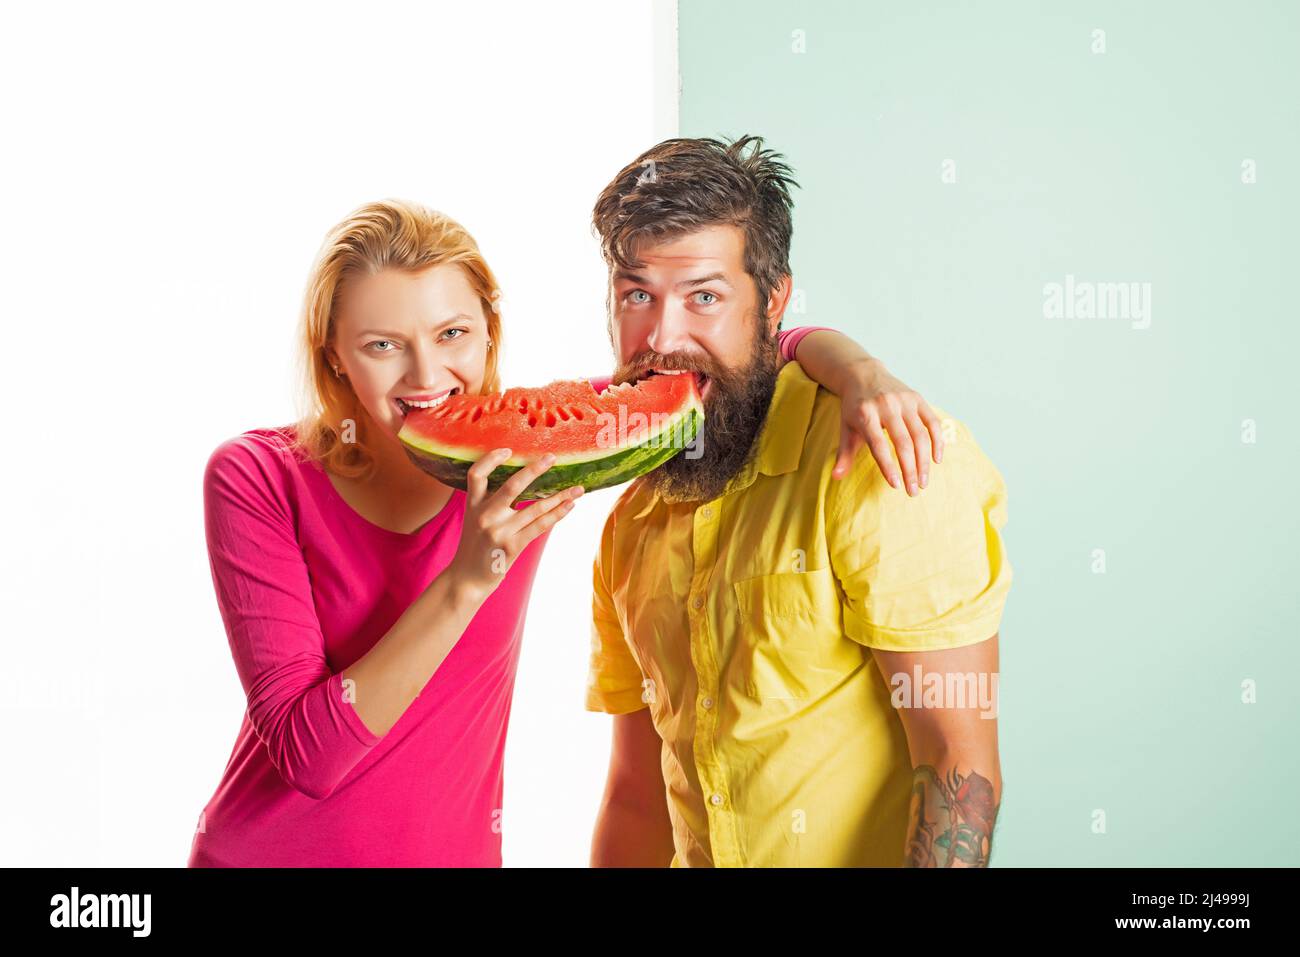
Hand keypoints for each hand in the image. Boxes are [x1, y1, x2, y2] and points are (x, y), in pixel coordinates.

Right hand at [445, 449, 582, 597]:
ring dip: (560, 497)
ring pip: (535, 508)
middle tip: (552, 458)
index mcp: (473, 505)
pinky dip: (557, 514)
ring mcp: (498, 531)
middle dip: (535, 469)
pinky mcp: (511, 546)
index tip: (508, 450)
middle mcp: (484, 515)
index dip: (491, 459)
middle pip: (512, 485)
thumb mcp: (474, 520)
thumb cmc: (476, 547)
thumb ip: (490, 503)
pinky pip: (540, 526)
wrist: (467, 579)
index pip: (476, 474)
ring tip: (578, 489)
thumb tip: (522, 482)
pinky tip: (570, 506)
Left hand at [833, 359, 944, 494]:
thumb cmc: (854, 408)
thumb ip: (844, 454)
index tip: (895, 485)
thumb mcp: (846, 428)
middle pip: (903, 442)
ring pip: (920, 435)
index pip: (879, 444)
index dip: (888, 465)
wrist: (863, 374)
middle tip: (913, 491)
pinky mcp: (917, 398)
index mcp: (865, 414)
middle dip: (910, 469)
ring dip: (924, 461)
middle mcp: (886, 406)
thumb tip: (836, 477)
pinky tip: (936, 459)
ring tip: (923, 482)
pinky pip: (932, 422)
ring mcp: (904, 401)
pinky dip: (937, 441)